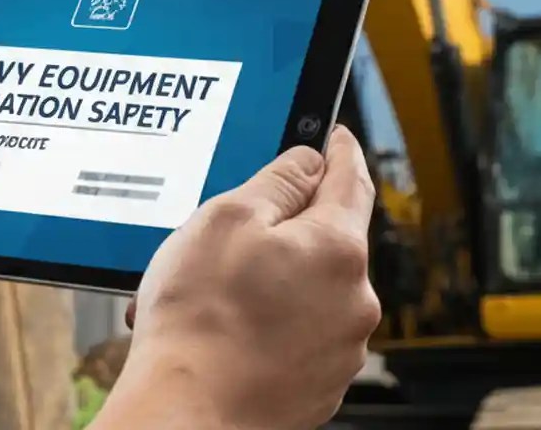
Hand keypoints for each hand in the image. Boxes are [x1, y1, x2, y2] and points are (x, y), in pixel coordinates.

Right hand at [97, 126, 380, 429]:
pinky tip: (230, 330)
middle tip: (235, 233)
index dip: (340, 151)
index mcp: (338, 248)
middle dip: (289, 229)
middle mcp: (354, 299)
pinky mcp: (321, 385)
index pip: (351, 180)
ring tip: (216, 294)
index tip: (335, 138)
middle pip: (329, 239)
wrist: (185, 412)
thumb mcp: (227, 218)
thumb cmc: (199, 319)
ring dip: (277, 281)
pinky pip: (302, 336)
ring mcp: (341, 348)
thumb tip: (309, 162)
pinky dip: (273, 325)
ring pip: (313, 291)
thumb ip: (277, 180)